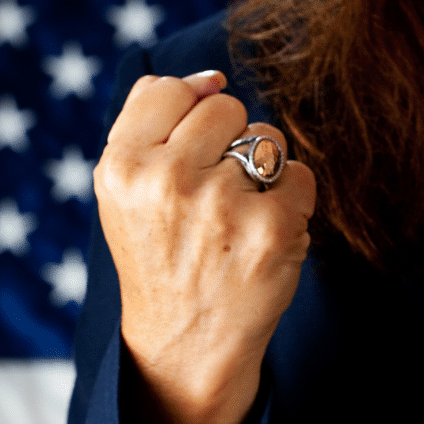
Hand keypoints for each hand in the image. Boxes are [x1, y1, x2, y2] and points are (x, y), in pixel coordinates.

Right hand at [95, 70, 315, 423]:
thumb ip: (152, 120)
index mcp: (121, 166)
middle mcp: (166, 181)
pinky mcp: (271, 229)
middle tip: (211, 202)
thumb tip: (213, 78)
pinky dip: (292, 205)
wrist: (186, 345)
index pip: (171, 89)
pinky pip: (301, 176)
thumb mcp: (126, 190)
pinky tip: (263, 240)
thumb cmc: (161, 257)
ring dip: (262, 174)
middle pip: (227, 108)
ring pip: (268, 139)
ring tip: (236, 222)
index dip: (189, 118)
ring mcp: (221, 205)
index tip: (186, 160)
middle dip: (228, 146)